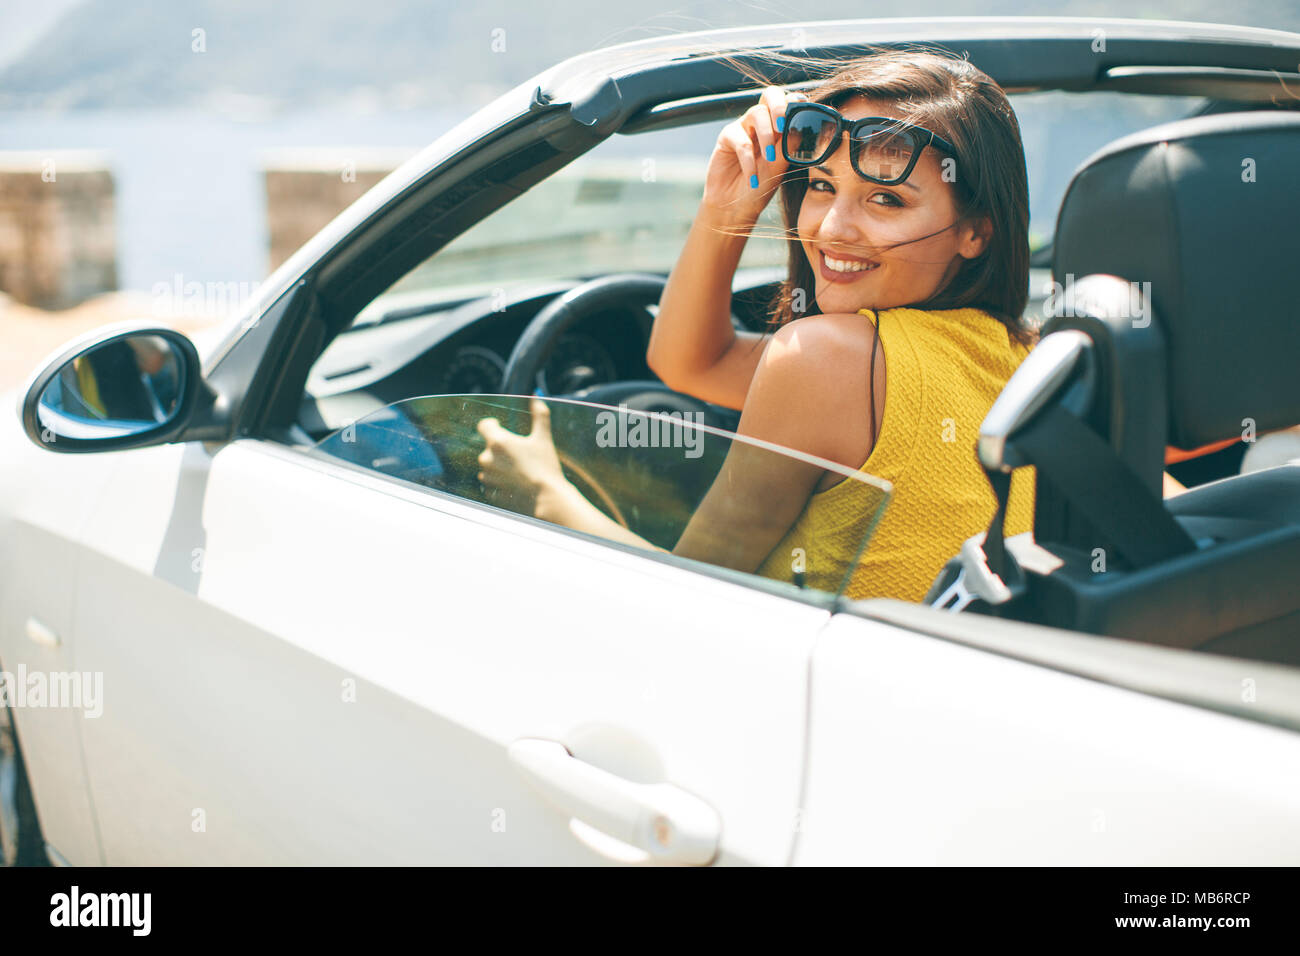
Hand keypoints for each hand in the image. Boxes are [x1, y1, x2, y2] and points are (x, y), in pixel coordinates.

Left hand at [476, 398, 567, 518]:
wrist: (546, 499)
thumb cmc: (545, 467)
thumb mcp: (544, 438)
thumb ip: (539, 415)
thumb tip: (536, 398)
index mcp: (498, 442)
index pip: (483, 425)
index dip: (492, 424)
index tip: (500, 426)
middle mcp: (487, 458)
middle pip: (488, 447)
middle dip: (501, 449)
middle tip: (520, 454)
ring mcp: (487, 477)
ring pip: (489, 466)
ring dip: (500, 466)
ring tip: (520, 471)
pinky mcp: (490, 492)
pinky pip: (491, 483)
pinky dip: (500, 482)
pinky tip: (516, 484)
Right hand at [701, 86, 809, 227]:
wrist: (736, 208)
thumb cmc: (761, 187)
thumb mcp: (780, 166)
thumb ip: (789, 144)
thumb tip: (801, 125)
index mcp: (779, 126)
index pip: (789, 102)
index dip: (796, 103)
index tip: (803, 115)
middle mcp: (761, 122)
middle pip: (770, 94)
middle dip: (779, 106)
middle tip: (782, 126)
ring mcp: (743, 127)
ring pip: (756, 113)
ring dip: (766, 136)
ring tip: (768, 160)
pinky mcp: (727, 137)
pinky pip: (741, 140)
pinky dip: (749, 160)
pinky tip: (752, 178)